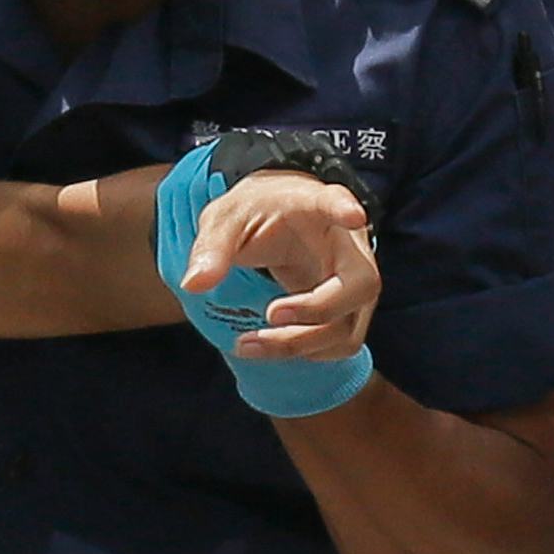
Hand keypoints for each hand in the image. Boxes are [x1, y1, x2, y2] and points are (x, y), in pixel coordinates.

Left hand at [155, 143, 378, 415]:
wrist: (277, 219)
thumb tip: (192, 284)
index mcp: (316, 207)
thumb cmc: (255, 215)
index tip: (352, 214)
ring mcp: (354, 284)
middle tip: (270, 314)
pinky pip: (338, 343)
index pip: (336, 201)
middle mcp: (349, 248)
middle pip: (361, 286)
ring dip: (301, 343)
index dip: (345, 209)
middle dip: (317, 311)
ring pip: (348, 326)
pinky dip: (303, 351)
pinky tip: (263, 344)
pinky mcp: (347, 312)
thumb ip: (211, 248)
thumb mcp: (225, 221)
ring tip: (247, 343)